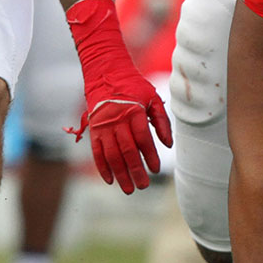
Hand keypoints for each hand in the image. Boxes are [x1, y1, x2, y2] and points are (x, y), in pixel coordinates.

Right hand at [67, 0, 172, 190]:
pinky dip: (102, 167)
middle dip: (135, 170)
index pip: (142, 139)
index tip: (156, 169)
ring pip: (111, 155)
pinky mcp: (94, 130)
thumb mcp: (152, 98)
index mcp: (134, 111)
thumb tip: (168, 144)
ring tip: (129, 189)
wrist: (105, 74)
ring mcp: (103, 126)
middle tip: (143, 186)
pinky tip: (110, 180)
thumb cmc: (134, 87)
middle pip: (126, 150)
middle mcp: (117, 120)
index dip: (149, 155)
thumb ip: (162, 121)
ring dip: (120, 174)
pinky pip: (97, 152)